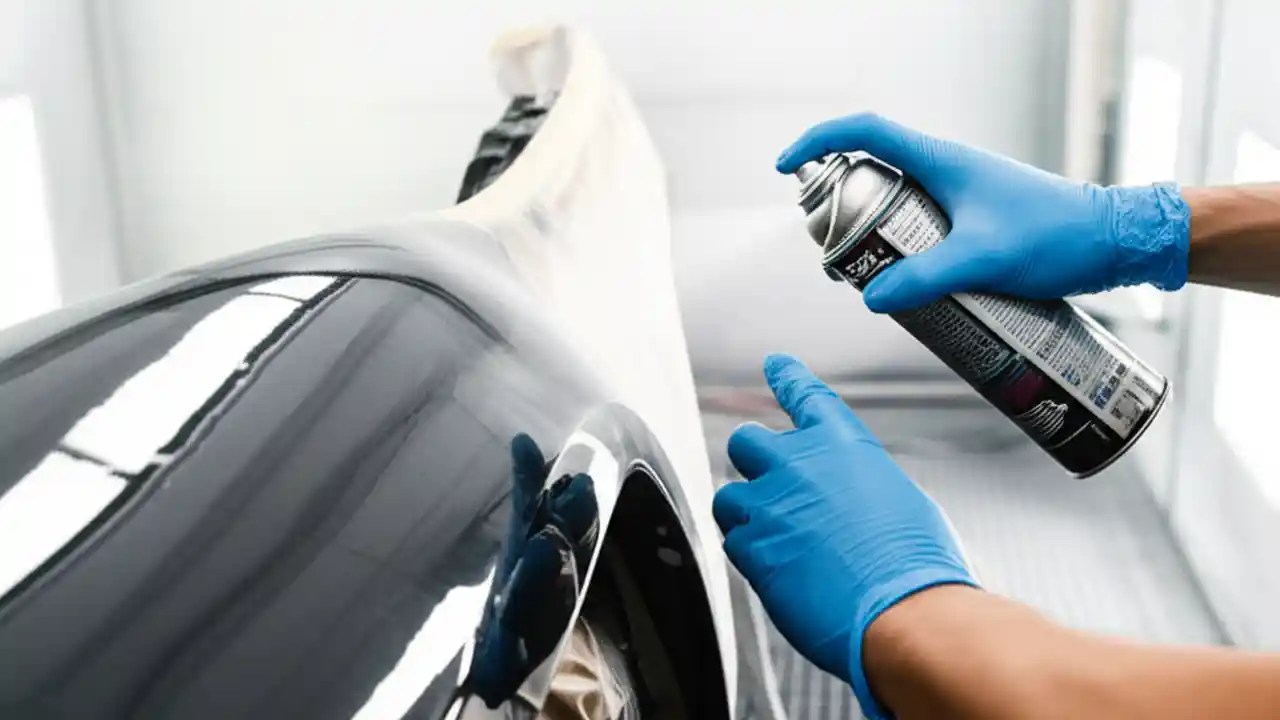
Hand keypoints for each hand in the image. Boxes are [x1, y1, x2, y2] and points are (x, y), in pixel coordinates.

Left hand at [713, 354, 975, 718]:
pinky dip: (749, 553)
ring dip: (745, 513)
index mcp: (843, 445)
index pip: (805, 394)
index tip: (775, 364)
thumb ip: (857, 488)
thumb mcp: (900, 502)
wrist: (905, 612)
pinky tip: (778, 569)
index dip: (786, 376)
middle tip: (766, 481)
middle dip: (752, 458)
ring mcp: (769, 506)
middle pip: (746, 440)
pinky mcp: (751, 548)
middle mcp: (799, 466)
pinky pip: (733, 541)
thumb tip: (846, 501)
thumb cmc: (916, 565)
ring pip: (729, 496)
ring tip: (775, 538)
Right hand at [777, 113, 1190, 311]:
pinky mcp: (973, 220)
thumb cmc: (1056, 236)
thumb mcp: (983, 259)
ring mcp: (960, 194)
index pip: (864, 133)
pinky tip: (906, 284)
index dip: (819, 142)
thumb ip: (924, 279)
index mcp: (941, 159)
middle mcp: (946, 169)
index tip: (787, 167)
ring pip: (896, 204)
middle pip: (871, 172)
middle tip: (828, 244)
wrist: (1114, 241)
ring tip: (863, 274)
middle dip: (840, 205)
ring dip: (871, 232)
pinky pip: (921, 226)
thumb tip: (871, 297)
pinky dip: (901, 248)